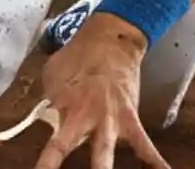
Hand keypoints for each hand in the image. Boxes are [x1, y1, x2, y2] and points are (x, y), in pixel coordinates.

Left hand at [32, 13, 170, 168]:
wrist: (110, 39)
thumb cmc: (76, 57)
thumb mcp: (52, 77)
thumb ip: (46, 102)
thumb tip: (39, 120)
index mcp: (64, 110)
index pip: (53, 147)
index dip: (46, 167)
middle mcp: (86, 119)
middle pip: (78, 151)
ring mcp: (110, 121)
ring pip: (107, 154)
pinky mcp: (131, 118)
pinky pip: (144, 144)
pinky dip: (155, 161)